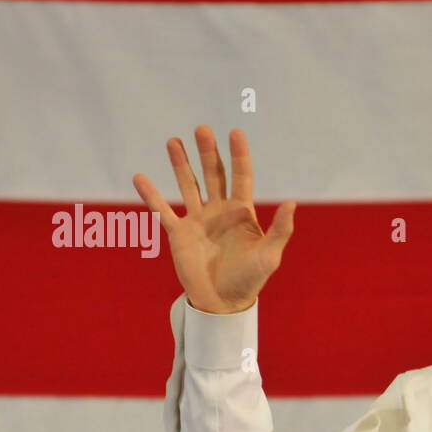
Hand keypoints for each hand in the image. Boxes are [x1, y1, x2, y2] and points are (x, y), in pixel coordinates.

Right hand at [133, 126, 294, 313]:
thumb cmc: (250, 279)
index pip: (241, 176)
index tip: (235, 132)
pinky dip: (151, 195)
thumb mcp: (269, 255)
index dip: (239, 155)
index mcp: (242, 212)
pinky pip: (163, 210)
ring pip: (188, 185)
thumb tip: (292, 203)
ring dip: (181, 164)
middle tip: (202, 129)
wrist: (223, 302)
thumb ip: (280, 230)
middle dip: (208, 152)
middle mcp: (219, 211)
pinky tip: (140, 177)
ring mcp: (198, 220)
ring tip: (173, 141)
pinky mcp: (179, 234)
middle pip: (213, 174)